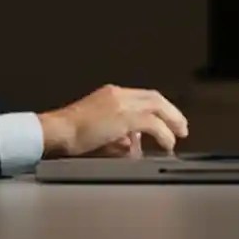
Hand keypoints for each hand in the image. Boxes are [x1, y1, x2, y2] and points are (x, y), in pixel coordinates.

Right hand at [38, 85, 187, 157]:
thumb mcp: (99, 130)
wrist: (57, 131)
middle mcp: (118, 94)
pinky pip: (152, 124)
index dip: (160, 107)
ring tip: (179, 135)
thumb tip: (134, 145)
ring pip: (157, 107)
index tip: (168, 119)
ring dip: (172, 120)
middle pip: (155, 98)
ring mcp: (121, 103)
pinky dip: (164, 133)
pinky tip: (168, 143)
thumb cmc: (71, 134)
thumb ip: (118, 134)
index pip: (144, 96)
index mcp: (112, 94)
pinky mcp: (124, 117)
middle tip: (182, 127)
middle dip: (171, 112)